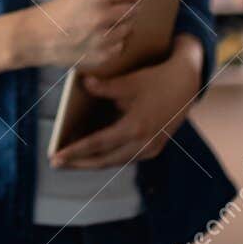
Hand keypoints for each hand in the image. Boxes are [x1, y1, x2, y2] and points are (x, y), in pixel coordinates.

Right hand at [13, 0, 138, 68]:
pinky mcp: (101, 56)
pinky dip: (116, 43)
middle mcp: (102, 16)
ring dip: (125, 26)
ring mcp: (103, 39)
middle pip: (132, 11)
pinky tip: (106, 39)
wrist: (33, 39)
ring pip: (128, 30)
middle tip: (128, 9)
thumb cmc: (51, 15)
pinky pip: (119, 48)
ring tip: (115, 24)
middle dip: (131, 9)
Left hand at [52, 39, 201, 168]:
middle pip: (104, 160)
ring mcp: (151, 149)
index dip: (74, 151)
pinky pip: (125, 157)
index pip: (98, 144)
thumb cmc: (157, 80)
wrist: (187, 84)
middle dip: (79, 163)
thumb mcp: (130, 81)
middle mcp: (144, 144)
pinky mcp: (154, 148)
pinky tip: (93, 153)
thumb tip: (83, 83)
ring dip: (92, 161)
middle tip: (56, 163)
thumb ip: (105, 86)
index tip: (55, 157)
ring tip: (71, 160)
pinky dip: (108, 157)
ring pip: (115, 162)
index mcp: (136, 128)